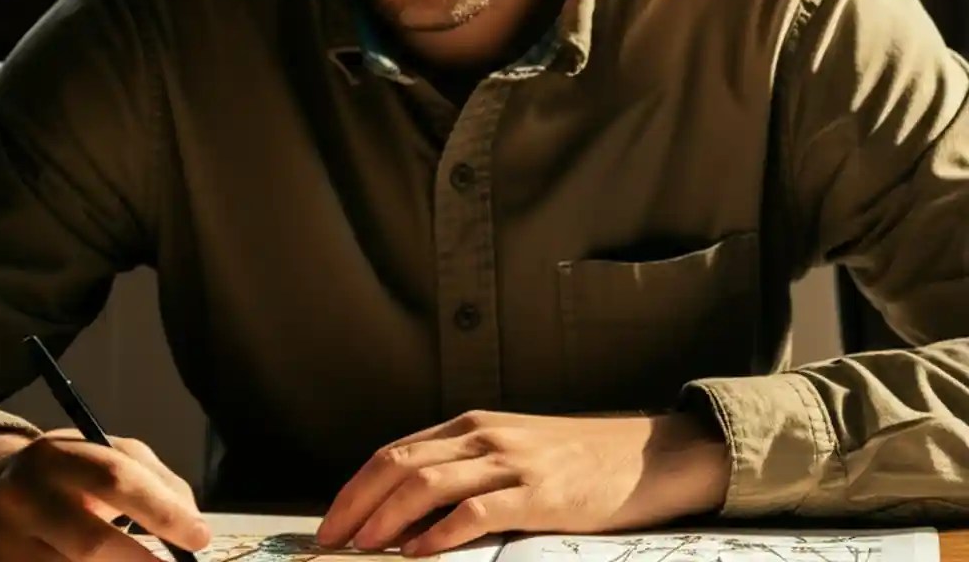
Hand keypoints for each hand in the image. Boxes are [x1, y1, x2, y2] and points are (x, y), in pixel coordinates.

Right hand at [0, 428, 210, 561]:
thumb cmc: (72, 472)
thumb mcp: (111, 455)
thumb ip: (156, 481)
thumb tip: (192, 525)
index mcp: (57, 454)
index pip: (115, 479)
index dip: (162, 511)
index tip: (200, 537)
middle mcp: (24, 497)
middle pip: (90, 542)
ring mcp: (7, 543)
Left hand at [314, 410, 729, 556]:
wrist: (645, 455)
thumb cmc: (575, 461)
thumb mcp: (511, 452)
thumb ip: (464, 470)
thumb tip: (406, 512)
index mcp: (470, 427)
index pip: (394, 453)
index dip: (355, 489)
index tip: (331, 523)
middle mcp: (482, 437)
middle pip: (399, 465)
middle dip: (356, 505)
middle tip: (331, 541)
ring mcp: (510, 462)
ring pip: (426, 483)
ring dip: (385, 518)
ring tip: (362, 549)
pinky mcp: (538, 493)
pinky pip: (476, 511)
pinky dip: (440, 533)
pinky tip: (418, 554)